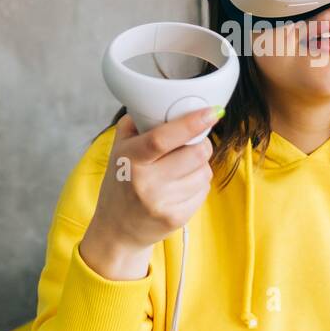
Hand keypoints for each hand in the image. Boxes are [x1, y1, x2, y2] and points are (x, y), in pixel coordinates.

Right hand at [81, 106, 222, 278]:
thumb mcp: (119, 149)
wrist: (118, 228)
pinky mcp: (177, 218)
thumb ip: (137, 123)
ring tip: (181, 168)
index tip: (211, 111)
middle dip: (201, 143)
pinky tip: (181, 186)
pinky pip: (204, 190)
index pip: (162, 138)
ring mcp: (162, 203)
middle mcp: (146, 183)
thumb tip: (165, 101)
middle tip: (193, 143)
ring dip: (199, 165)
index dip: (191, 123)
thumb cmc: (122, 182)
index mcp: (131, 159)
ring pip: (204, 171)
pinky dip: (198, 183)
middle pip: (195, 154)